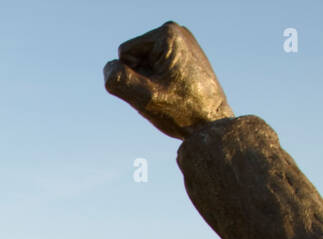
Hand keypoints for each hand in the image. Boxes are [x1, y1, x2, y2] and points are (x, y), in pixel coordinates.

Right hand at [103, 22, 232, 139]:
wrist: (213, 123)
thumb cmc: (182, 111)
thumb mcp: (145, 97)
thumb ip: (118, 80)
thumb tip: (109, 68)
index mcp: (166, 34)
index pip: (124, 53)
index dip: (133, 77)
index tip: (157, 89)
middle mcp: (176, 31)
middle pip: (134, 57)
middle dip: (142, 78)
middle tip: (164, 93)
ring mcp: (182, 42)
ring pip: (144, 64)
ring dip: (150, 82)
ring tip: (171, 93)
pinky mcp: (185, 55)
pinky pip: (156, 68)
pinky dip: (160, 81)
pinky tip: (176, 90)